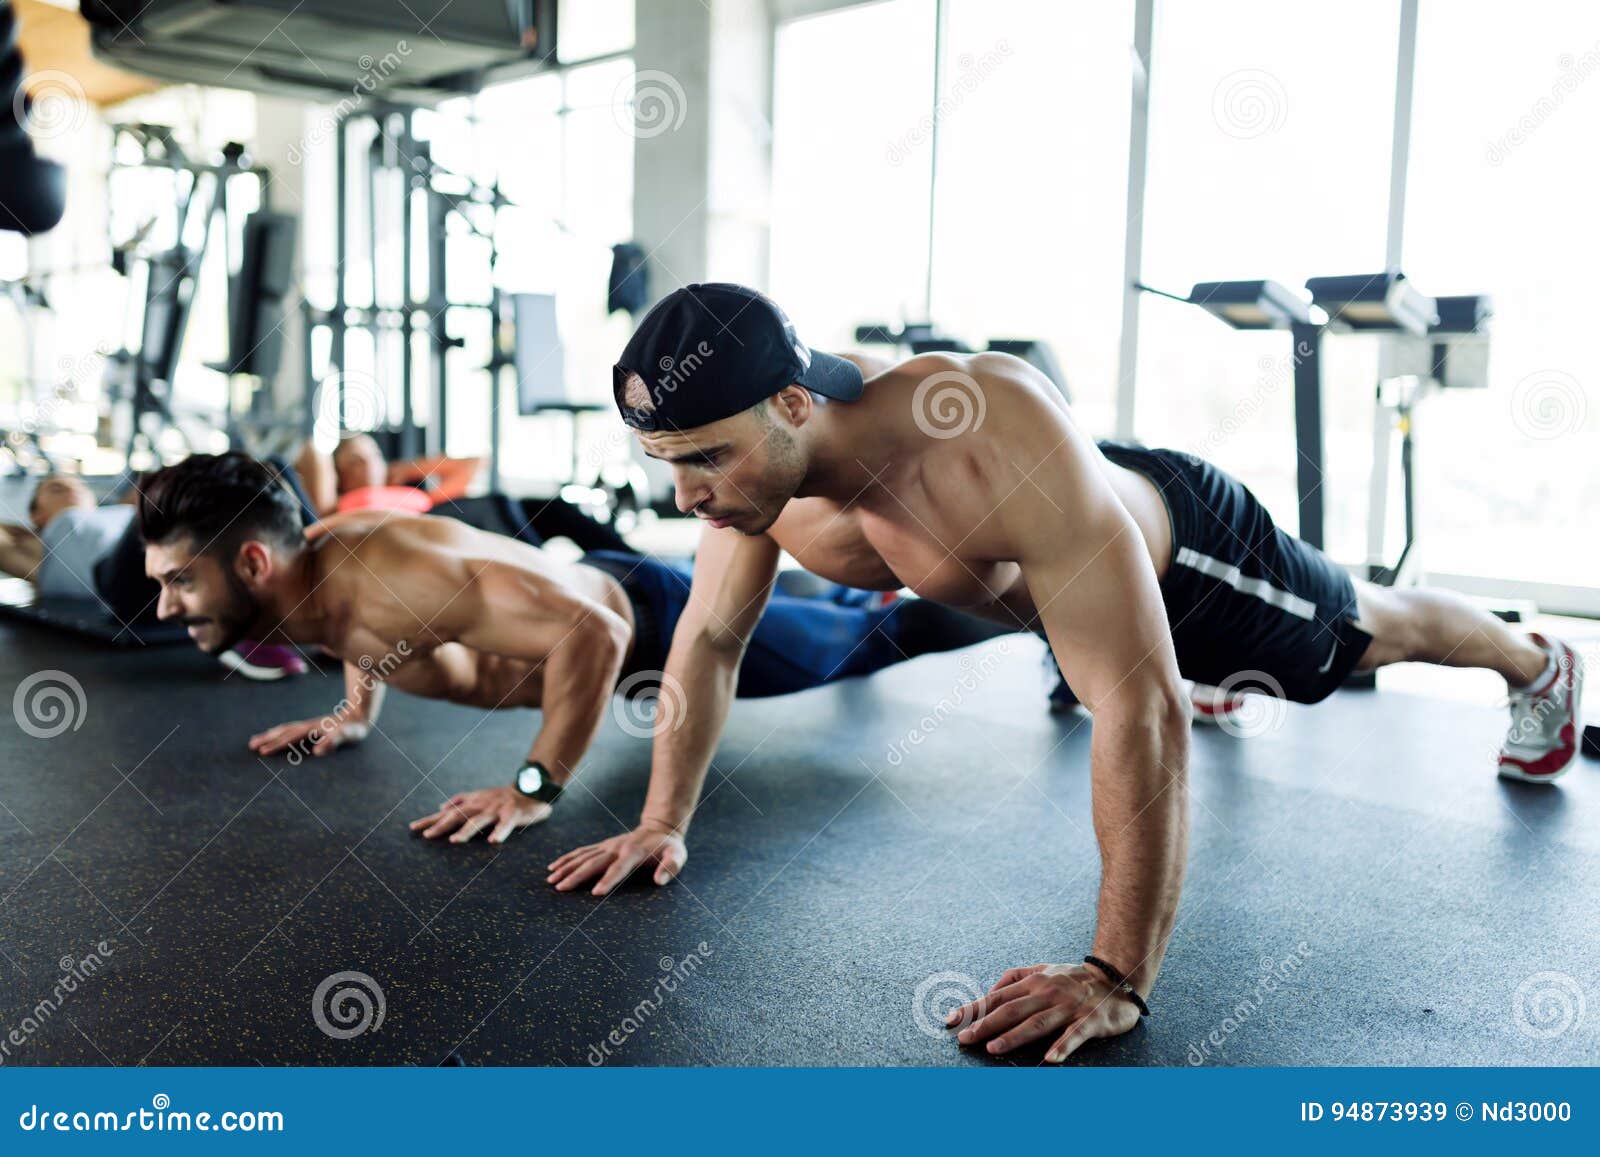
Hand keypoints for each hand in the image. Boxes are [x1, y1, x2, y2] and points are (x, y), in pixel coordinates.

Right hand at [248, 716, 369, 757]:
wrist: (359, 714)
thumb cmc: (354, 729)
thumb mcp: (347, 736)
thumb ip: (333, 742)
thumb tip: (317, 751)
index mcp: (313, 729)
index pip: (290, 737)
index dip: (277, 744)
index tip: (262, 752)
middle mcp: (308, 726)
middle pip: (283, 731)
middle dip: (267, 738)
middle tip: (250, 746)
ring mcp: (309, 725)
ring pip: (285, 729)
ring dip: (270, 734)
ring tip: (256, 740)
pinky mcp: (311, 727)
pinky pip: (290, 729)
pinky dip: (280, 733)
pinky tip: (276, 737)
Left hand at [410, 785, 551, 844]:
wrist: (530, 787)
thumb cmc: (502, 796)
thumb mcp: (479, 795)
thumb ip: (460, 801)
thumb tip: (440, 806)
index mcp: (472, 802)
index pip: (447, 812)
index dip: (430, 819)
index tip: (412, 828)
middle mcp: (481, 805)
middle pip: (458, 815)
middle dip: (442, 825)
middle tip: (427, 836)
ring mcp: (496, 809)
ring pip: (479, 820)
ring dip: (467, 831)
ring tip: (455, 841)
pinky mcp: (513, 814)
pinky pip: (506, 824)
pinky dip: (500, 832)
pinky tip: (494, 842)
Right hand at [546, 822, 686, 894]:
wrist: (660, 828)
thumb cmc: (669, 848)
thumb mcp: (677, 856)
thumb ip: (671, 867)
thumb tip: (660, 880)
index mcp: (634, 853)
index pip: (619, 868)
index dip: (608, 880)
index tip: (595, 893)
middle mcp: (617, 848)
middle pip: (594, 862)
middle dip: (577, 875)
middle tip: (560, 888)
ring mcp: (608, 846)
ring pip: (583, 856)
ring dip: (566, 867)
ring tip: (551, 880)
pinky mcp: (603, 846)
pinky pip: (582, 852)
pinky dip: (567, 859)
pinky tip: (553, 867)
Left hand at [946, 963, 1141, 1062]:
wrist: (1117, 977)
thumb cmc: (1074, 978)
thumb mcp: (1042, 969)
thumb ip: (1015, 977)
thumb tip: (989, 991)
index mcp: (1034, 981)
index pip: (998, 996)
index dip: (974, 1008)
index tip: (951, 1020)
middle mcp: (1048, 992)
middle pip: (1012, 1010)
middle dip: (986, 1024)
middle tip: (965, 1038)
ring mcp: (1069, 1006)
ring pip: (1037, 1023)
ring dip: (1014, 1036)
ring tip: (994, 1048)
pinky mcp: (1090, 1020)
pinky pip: (1074, 1034)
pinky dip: (1062, 1046)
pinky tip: (1050, 1060)